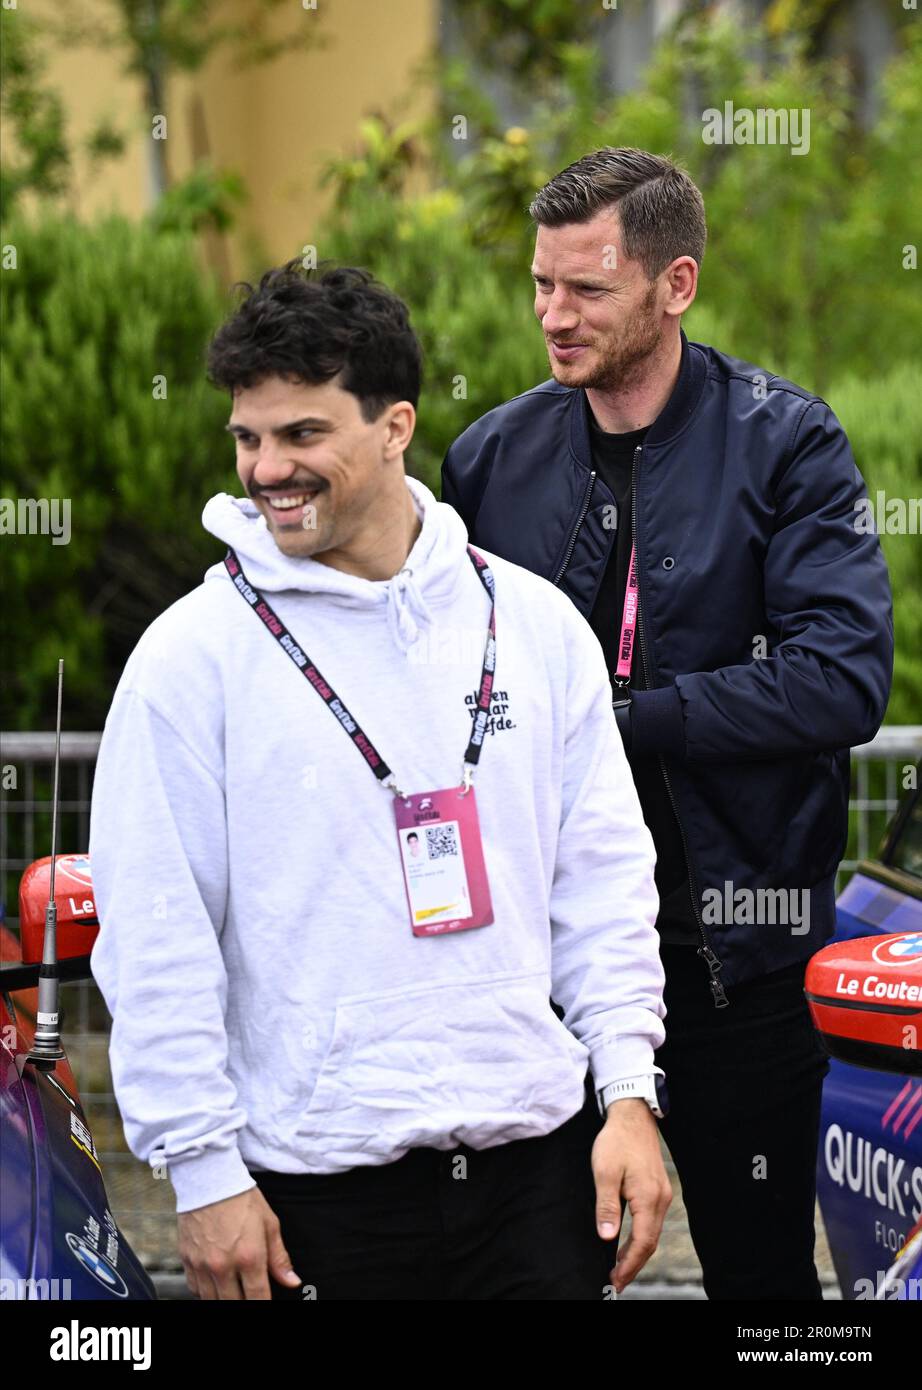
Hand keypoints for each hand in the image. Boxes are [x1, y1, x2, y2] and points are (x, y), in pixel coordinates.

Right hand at [177, 1186, 301, 1299]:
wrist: (209, 1178)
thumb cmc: (242, 1198)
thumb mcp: (269, 1223)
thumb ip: (279, 1258)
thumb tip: (292, 1282)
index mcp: (249, 1257)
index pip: (258, 1299)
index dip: (264, 1306)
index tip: (266, 1303)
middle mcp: (223, 1265)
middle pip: (233, 1304)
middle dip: (244, 1303)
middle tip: (249, 1294)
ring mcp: (202, 1265)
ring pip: (212, 1301)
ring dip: (224, 1299)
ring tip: (233, 1290)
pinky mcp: (186, 1260)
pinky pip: (195, 1289)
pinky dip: (205, 1291)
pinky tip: (215, 1283)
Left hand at [591, 1098, 671, 1294]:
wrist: (632, 1115)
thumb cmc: (616, 1141)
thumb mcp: (604, 1172)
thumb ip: (607, 1206)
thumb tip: (607, 1237)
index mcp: (648, 1197)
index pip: (642, 1242)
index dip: (629, 1265)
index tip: (615, 1280)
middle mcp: (660, 1199)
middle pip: (649, 1243)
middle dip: (633, 1265)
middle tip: (615, 1282)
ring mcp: (662, 1194)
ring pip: (651, 1233)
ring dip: (637, 1253)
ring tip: (619, 1268)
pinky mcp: (657, 1189)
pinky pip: (651, 1221)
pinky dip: (640, 1238)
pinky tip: (628, 1243)